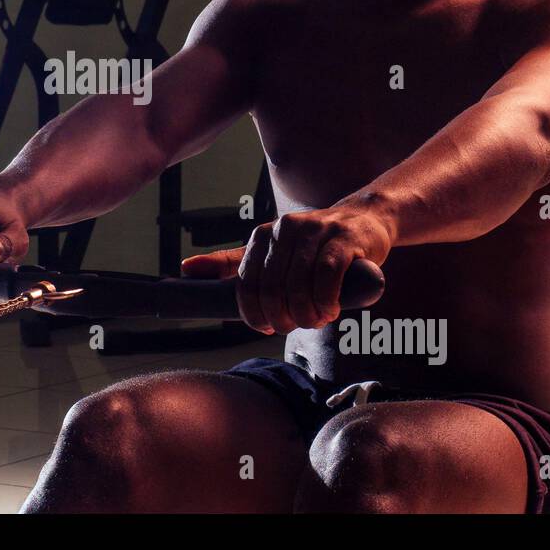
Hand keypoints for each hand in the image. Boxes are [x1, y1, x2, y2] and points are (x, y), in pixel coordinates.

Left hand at [183, 201, 393, 334]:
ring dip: (306, 313)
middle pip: (271, 289)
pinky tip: (330, 310)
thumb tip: (185, 269)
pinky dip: (326, 301)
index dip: (253, 314)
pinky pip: (327, 276)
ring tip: (315, 320)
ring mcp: (315, 231)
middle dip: (281, 318)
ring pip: (298, 285)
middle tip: (295, 326)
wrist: (363, 222)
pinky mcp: (342, 239)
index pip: (246, 284)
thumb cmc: (312, 246)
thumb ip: (231, 263)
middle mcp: (285, 229)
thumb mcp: (269, 252)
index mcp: (262, 235)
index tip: (266, 327)